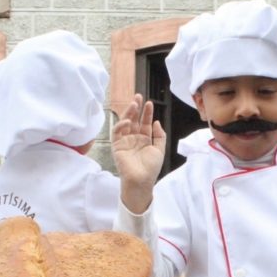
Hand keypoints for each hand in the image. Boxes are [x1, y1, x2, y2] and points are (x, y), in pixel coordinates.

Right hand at [112, 95, 165, 213]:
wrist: (141, 180)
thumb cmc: (151, 168)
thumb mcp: (159, 149)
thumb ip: (159, 135)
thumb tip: (157, 122)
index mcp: (144, 139)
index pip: (144, 122)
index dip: (147, 113)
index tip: (150, 103)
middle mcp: (134, 138)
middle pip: (134, 120)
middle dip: (136, 108)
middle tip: (138, 96)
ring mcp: (125, 141)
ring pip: (125, 123)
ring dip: (129, 113)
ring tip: (134, 104)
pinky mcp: (116, 145)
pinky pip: (116, 132)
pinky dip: (121, 125)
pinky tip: (128, 121)